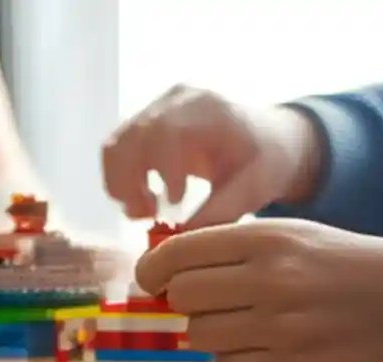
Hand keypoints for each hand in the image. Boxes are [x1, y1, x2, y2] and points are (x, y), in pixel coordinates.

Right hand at [101, 85, 321, 227]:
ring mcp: (154, 110)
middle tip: (149, 216)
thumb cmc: (266, 160)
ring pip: (115, 145)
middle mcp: (175, 100)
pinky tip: (140, 201)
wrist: (267, 137)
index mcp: (208, 107)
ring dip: (119, 185)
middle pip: (133, 136)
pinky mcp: (142, 125)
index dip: (162, 167)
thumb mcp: (256, 185)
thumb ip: (223, 210)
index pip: (167, 130)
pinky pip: (115, 151)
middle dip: (133, 183)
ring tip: (143, 213)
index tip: (174, 202)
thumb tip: (181, 239)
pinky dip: (118, 181)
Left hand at [135, 219, 382, 361]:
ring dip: (215, 337)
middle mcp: (268, 277)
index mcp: (268, 238)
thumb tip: (176, 273)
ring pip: (201, 335)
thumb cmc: (368, 270)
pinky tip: (266, 356)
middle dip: (187, 306)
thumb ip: (244, 252)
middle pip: (182, 297)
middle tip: (216, 309)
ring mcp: (280, 324)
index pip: (177, 254)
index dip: (155, 272)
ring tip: (254, 331)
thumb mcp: (305, 240)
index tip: (155, 283)